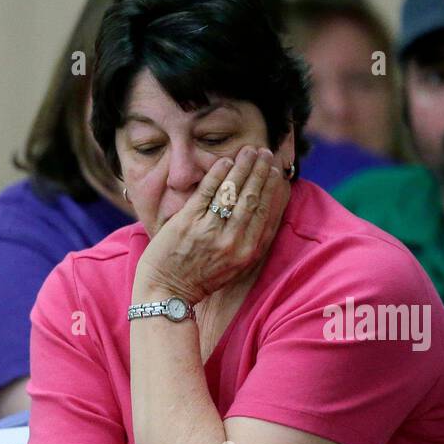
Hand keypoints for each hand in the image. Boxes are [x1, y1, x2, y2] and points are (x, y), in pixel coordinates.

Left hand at [132, 145, 290, 304]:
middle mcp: (232, 242)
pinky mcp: (187, 223)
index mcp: (247, 253)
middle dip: (261, 171)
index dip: (274, 188)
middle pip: (253, 197)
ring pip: (233, 191)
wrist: (166, 292)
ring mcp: (209, 231)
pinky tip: (225, 161)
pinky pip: (207, 191)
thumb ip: (250, 241)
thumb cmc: (200, 278)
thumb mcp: (234, 266)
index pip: (268, 213)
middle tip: (266, 153)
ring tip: (249, 151)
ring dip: (243, 167)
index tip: (277, 171)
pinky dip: (218, 174)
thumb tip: (268, 210)